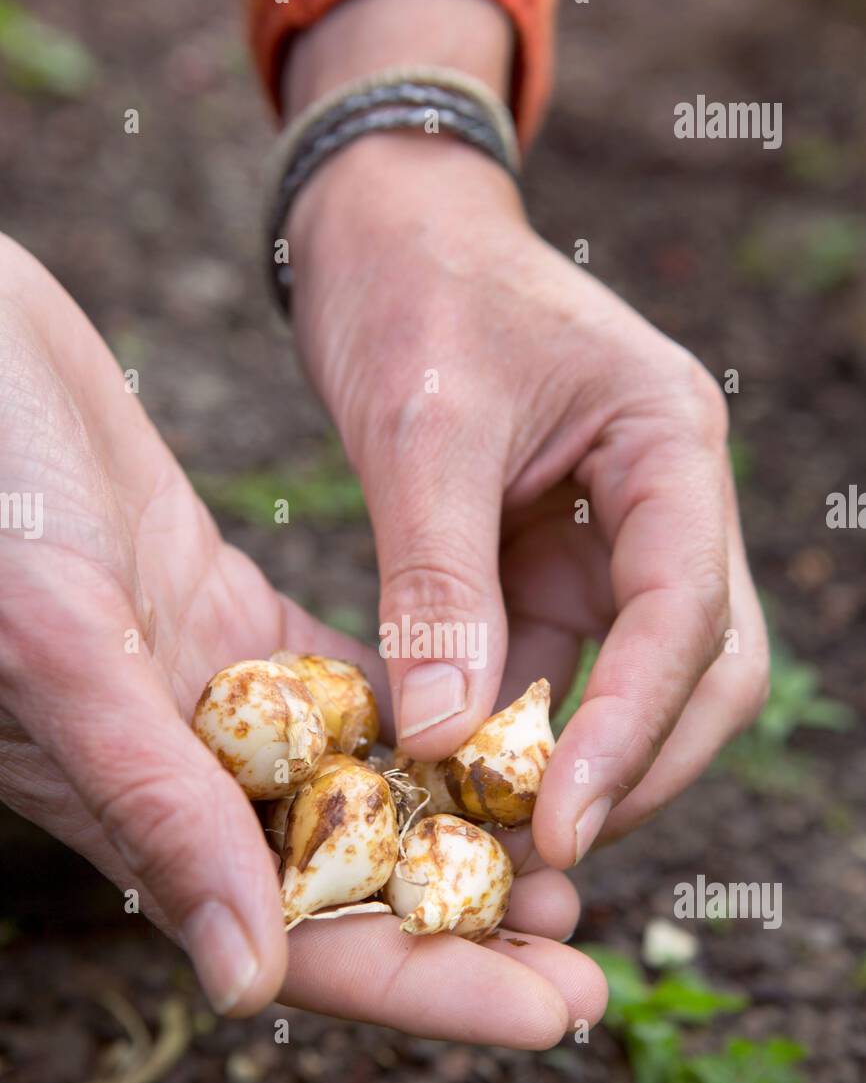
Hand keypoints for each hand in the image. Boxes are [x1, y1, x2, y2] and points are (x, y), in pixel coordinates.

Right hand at [0, 236, 604, 1044]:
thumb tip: (251, 985)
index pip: (303, 940)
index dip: (433, 987)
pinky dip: (424, 725)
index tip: (551, 1011)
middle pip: (351, 889)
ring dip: (460, 838)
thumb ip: (153, 805)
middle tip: (589, 965)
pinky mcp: (233, 623)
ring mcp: (212, 698)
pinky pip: (348, 694)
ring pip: (360, 797)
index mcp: (135, 807)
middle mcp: (181, 772)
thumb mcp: (64, 645)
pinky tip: (503, 739)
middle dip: (470, 934)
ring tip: (566, 863)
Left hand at [288, 134, 770, 868]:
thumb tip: (446, 742)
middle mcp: (664, 502)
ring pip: (627, 684)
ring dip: (570, 762)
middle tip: (542, 853)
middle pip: (697, 673)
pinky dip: (513, 729)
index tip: (564, 822)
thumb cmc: (412, 288)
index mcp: (669, 445)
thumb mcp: (421, 429)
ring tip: (493, 836)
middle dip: (630, 768)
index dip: (633, 731)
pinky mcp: (549, 564)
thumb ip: (438, 584)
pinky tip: (457, 775)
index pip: (685, 615)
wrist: (381, 229)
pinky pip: (549, 668)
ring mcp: (610, 539)